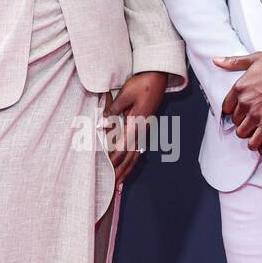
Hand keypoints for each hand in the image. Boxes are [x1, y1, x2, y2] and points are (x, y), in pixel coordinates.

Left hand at [102, 70, 167, 185]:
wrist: (158, 76)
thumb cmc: (142, 83)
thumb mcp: (125, 94)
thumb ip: (114, 110)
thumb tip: (103, 124)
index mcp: (137, 123)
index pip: (124, 146)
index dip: (115, 160)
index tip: (107, 171)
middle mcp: (142, 130)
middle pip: (131, 156)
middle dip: (121, 171)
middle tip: (113, 186)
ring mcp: (144, 129)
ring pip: (136, 154)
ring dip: (128, 169)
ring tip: (120, 182)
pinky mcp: (144, 127)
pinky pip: (138, 148)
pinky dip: (132, 160)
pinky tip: (129, 165)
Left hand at [213, 52, 261, 149]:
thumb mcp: (255, 59)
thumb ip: (234, 62)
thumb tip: (216, 61)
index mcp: (239, 88)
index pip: (227, 107)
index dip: (233, 111)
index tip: (241, 111)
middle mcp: (245, 102)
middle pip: (235, 120)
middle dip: (242, 121)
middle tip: (251, 120)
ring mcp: (256, 115)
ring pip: (242, 132)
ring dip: (247, 132)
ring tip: (255, 130)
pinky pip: (254, 142)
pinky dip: (254, 143)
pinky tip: (259, 140)